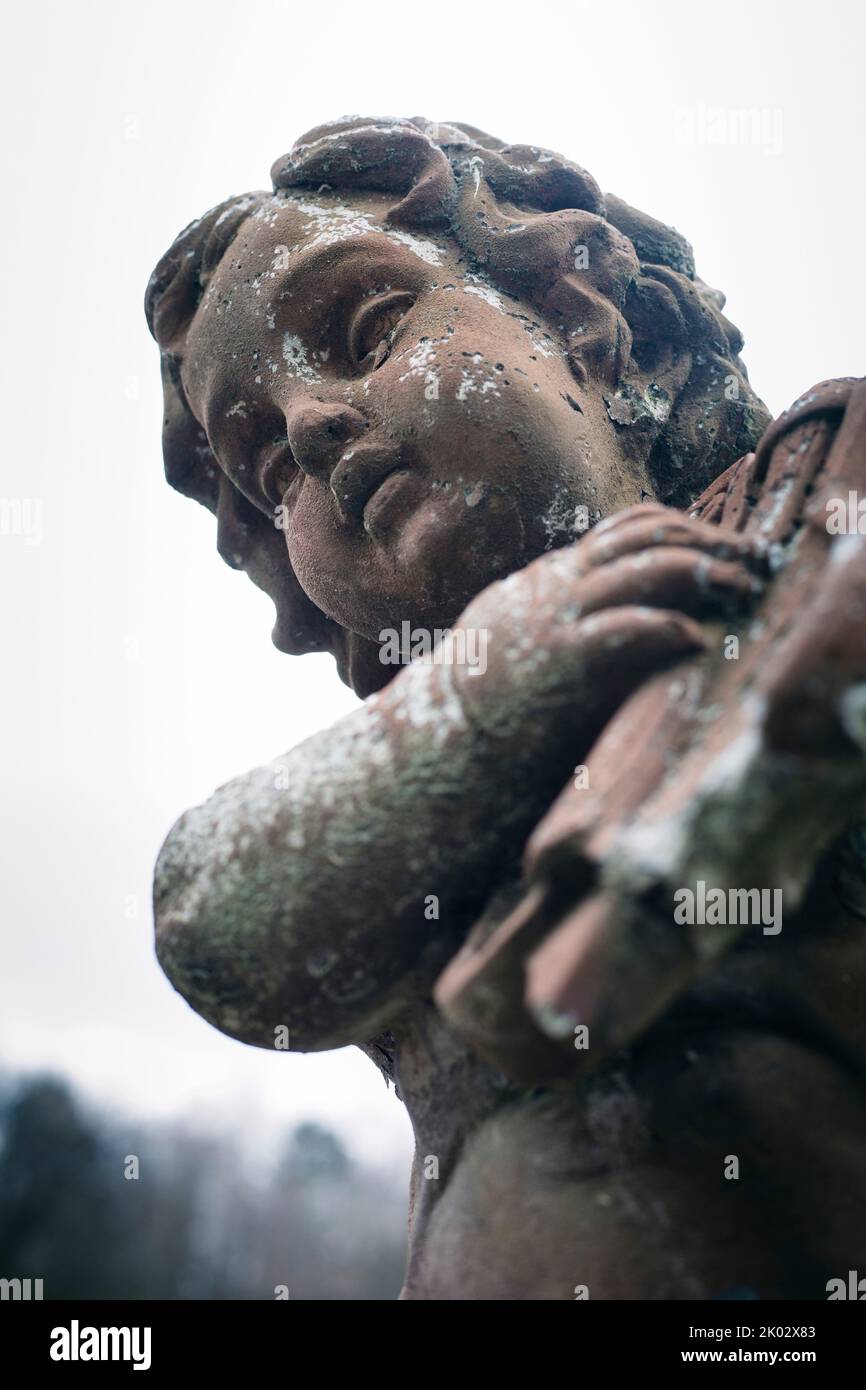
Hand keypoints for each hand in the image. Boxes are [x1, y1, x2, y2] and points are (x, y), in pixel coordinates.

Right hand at [451, 503, 767, 750]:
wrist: (433, 740)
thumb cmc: (483, 706)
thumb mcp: (521, 643)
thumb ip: (565, 624)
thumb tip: (621, 630)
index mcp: (549, 580)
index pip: (626, 529)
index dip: (683, 529)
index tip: (723, 550)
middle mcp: (556, 586)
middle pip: (646, 533)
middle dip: (707, 540)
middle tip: (751, 562)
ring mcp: (558, 619)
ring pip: (646, 566)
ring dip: (705, 572)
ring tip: (740, 590)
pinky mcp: (562, 661)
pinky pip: (628, 627)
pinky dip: (671, 626)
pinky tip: (696, 639)